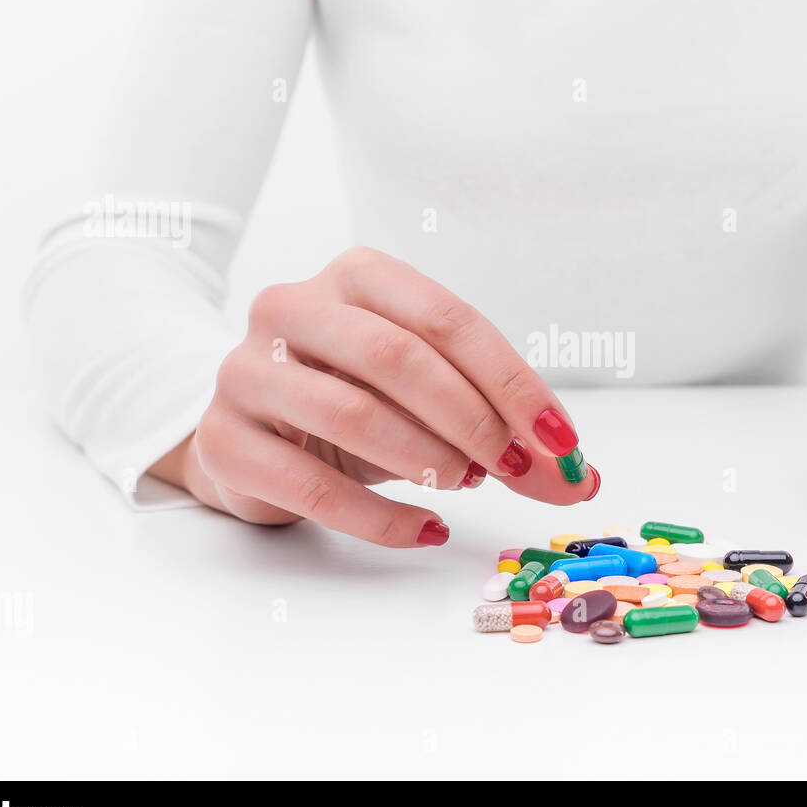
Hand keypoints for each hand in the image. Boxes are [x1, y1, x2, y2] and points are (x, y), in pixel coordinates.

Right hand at [153, 247, 596, 545]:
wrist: (255, 435)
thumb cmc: (358, 403)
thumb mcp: (432, 402)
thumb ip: (506, 432)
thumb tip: (581, 478)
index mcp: (356, 276)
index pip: (447, 319)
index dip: (512, 382)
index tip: (560, 440)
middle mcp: (292, 307)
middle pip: (398, 357)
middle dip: (472, 420)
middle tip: (513, 468)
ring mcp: (246, 372)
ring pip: (351, 413)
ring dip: (426, 461)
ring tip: (462, 487)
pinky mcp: (225, 441)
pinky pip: (312, 486)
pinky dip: (383, 518)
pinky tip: (427, 530)